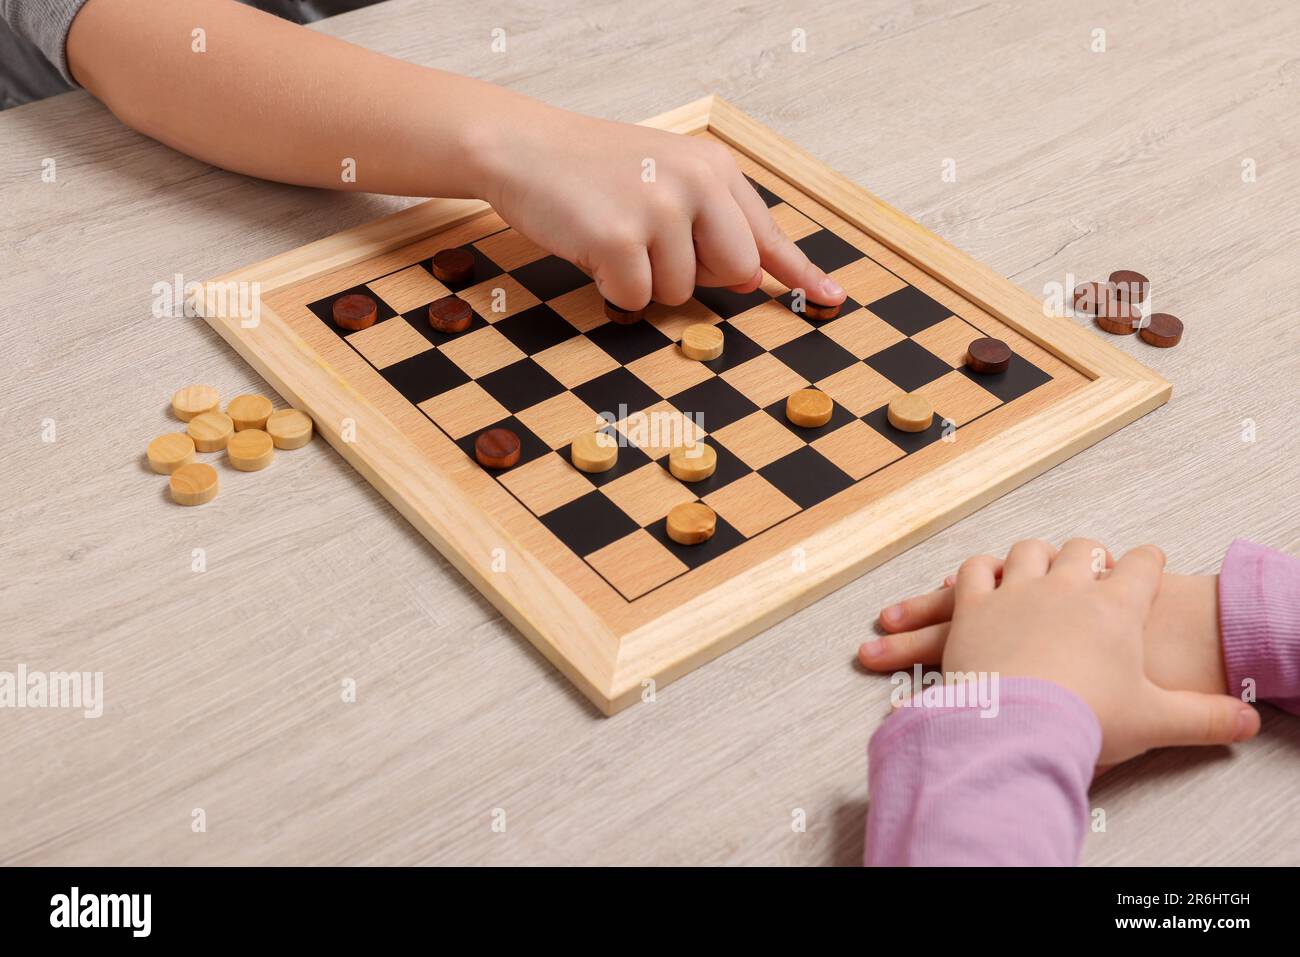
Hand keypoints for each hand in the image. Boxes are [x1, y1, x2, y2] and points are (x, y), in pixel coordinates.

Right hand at [470, 103, 845, 310]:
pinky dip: (612, 288)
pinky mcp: (621, 238)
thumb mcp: (665, 179)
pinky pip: (636, 300)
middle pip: (734, 273)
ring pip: (679, 293)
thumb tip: (756, 277)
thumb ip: (714, 222)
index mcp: (714, 169)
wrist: (524, 149)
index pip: (768, 234)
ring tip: (613, 235)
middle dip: (695, 276)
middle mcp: (697, 184)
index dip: (801, 273)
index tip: (833, 300)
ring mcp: (660, 209)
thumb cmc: (594, 172)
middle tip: (651, 245)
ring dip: (644, 281)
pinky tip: (592, 246)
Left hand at [865, 539, 1257, 765]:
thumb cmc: (1088, 721)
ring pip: (1027, 551)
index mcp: (1115, 609)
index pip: (1142, 566)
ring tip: (1038, 564)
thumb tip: (1248, 723)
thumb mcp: (1157, 721)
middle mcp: (1065, 589)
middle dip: (1090, 554)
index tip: (1150, 559)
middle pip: (1081, 549)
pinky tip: (981, 576)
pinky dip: (978, 570)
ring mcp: (1015, 592)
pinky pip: (973, 571)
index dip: (1149, 561)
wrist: (1017, 727)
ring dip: (1034, 555)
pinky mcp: (972, 607)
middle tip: (1092, 565)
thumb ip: (1205, 719)